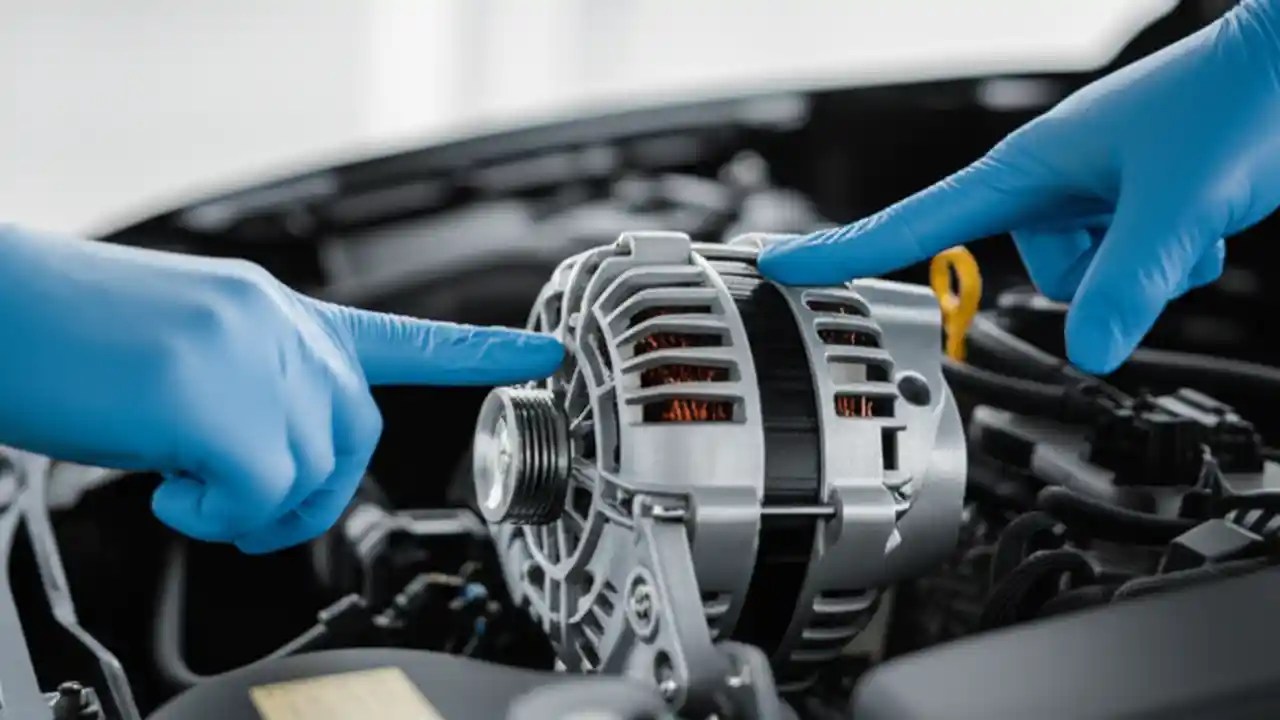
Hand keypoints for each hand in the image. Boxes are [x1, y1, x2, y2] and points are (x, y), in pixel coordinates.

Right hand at [0, 225, 562, 552]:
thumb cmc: (70, 334)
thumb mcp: (188, 350)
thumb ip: (256, 387)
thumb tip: (273, 457)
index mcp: (275, 311)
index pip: (403, 333)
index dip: (480, 349)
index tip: (543, 352)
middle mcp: (279, 325)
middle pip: (359, 434)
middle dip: (316, 492)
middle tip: (247, 512)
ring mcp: (252, 356)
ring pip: (310, 470)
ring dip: (255, 508)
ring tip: (190, 492)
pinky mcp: (213, 398)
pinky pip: (261, 493)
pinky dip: (220, 517)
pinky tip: (173, 494)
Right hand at [758, 0, 1279, 373]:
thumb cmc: (1235, 97)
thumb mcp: (1177, 201)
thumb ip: (1126, 282)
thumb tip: (1092, 351)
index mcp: (1028, 165)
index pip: (916, 220)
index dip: (845, 249)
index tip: (782, 268)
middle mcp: (1051, 181)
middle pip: (1036, 275)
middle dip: (1098, 275)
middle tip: (1155, 233)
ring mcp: (1091, 193)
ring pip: (1089, 279)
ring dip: (1143, 268)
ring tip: (1188, 217)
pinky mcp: (1129, 204)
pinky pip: (1129, 268)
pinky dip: (1170, 259)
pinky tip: (1203, 220)